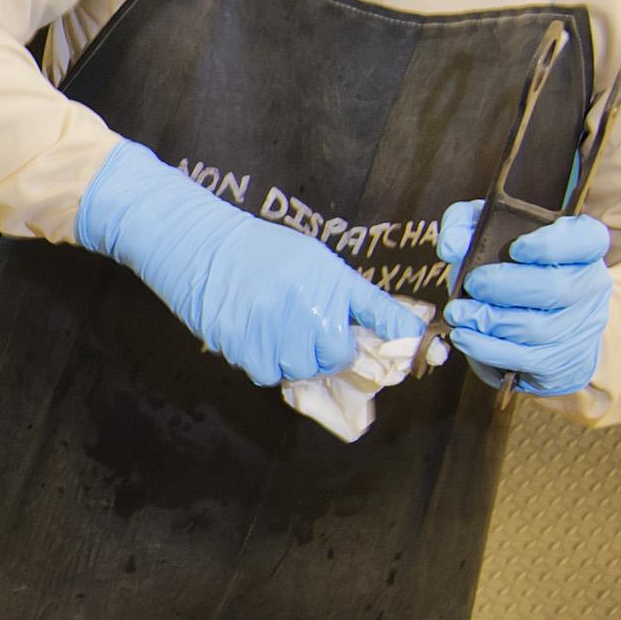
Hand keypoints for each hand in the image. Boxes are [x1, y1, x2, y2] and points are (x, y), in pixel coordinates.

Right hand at [75, 141, 416, 388]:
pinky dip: (265, 362)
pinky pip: (270, 374)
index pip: (380, 314)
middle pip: (337, 357)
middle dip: (326, 350)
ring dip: (294, 358)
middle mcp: (309, 307)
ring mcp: (277, 330)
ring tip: (275, 327)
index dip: (402, 337)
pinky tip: (254, 334)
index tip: (420, 354)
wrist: (200, 245)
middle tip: (307, 330)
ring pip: (302, 370)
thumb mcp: (311, 261)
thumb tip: (382, 330)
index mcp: (330, 280)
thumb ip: (346, 295)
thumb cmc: (259, 252)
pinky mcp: (245, 348)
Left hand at [436, 204, 613, 395]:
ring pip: (536, 327)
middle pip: (555, 288)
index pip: (588, 240)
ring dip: (489, 320)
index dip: (552, 244)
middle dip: (504, 286)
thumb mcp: (493, 233)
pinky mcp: (562, 360)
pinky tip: (464, 336)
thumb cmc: (515, 269)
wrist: (544, 323)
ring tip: (458, 313)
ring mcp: (580, 326)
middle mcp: (590, 286)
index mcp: (583, 249)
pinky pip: (524, 357)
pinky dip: (487, 348)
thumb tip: (452, 246)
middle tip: (473, 283)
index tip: (516, 248)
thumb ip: (468, 224)